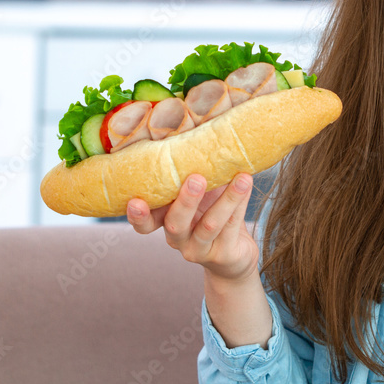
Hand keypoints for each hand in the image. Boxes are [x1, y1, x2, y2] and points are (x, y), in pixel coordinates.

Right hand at [126, 172, 259, 283]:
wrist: (236, 253)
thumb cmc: (212, 210)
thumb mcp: (199, 192)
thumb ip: (191, 172)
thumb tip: (195, 129)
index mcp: (165, 221)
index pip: (144, 224)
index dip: (138, 215)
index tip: (136, 201)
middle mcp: (178, 239)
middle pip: (175, 224)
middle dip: (186, 201)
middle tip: (197, 179)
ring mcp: (199, 249)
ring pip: (210, 226)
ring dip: (226, 200)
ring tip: (241, 178)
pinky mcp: (223, 255)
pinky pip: (232, 227)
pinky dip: (240, 203)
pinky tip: (247, 184)